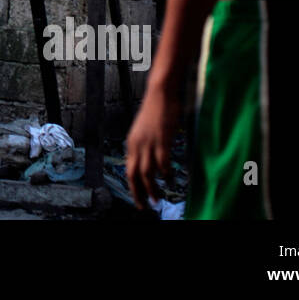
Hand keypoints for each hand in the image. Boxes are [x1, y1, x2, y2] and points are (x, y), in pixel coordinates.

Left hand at [125, 85, 179, 208]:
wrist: (159, 93)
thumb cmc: (154, 111)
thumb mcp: (142, 131)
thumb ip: (142, 146)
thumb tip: (145, 162)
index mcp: (131, 143)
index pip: (128, 170)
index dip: (133, 187)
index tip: (138, 199)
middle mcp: (137, 145)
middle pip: (134, 175)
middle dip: (139, 193)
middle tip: (145, 206)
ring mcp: (148, 143)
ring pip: (147, 173)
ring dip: (152, 188)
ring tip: (158, 198)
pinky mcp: (161, 140)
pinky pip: (162, 163)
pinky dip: (165, 174)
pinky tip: (169, 179)